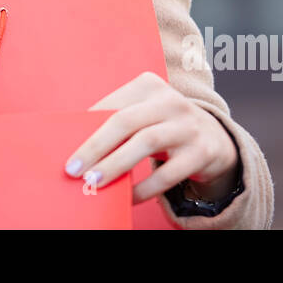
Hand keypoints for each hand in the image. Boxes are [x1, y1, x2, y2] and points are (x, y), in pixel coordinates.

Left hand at [64, 71, 239, 203]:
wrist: (217, 140)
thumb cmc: (165, 127)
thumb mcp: (145, 116)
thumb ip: (118, 124)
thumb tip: (79, 150)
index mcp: (149, 85)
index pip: (111, 105)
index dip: (86, 126)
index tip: (65, 147)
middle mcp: (170, 100)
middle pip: (125, 122)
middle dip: (95, 147)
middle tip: (73, 169)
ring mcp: (188, 125)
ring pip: (146, 142)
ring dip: (115, 165)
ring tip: (94, 182)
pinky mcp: (202, 151)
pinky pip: (168, 173)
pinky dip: (145, 188)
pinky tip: (128, 197)